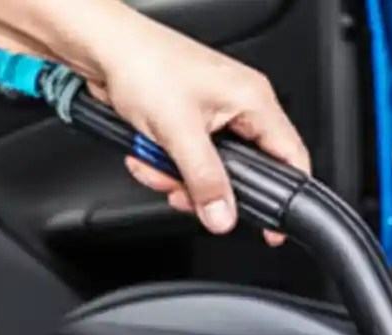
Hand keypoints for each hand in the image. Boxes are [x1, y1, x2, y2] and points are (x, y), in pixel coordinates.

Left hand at [90, 17, 309, 245]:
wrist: (102, 48)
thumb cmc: (144, 64)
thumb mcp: (179, 132)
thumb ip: (205, 180)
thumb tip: (223, 216)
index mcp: (254, 100)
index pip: (289, 157)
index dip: (283, 195)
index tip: (271, 228)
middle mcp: (239, 106)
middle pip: (243, 171)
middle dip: (207, 187)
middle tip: (187, 193)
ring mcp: (214, 114)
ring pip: (210, 170)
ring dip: (179, 178)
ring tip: (156, 165)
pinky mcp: (188, 121)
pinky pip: (188, 160)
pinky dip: (166, 165)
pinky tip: (148, 155)